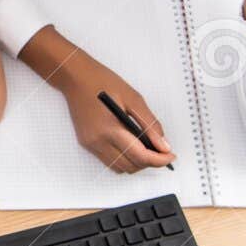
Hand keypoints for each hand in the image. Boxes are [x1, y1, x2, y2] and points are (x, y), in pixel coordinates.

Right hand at [55, 56, 174, 173]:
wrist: (75, 77)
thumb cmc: (102, 82)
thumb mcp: (133, 98)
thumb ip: (150, 124)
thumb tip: (163, 145)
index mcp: (110, 129)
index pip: (140, 156)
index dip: (159, 160)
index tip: (170, 155)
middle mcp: (98, 141)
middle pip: (131, 166)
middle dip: (150, 162)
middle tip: (161, 149)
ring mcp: (91, 144)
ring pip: (120, 168)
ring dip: (136, 162)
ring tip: (146, 148)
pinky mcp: (87, 144)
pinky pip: (110, 161)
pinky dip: (123, 158)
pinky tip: (130, 145)